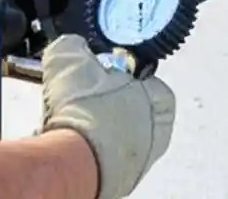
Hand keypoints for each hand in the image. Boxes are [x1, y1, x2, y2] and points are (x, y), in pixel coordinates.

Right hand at [41, 35, 174, 198]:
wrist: (72, 162)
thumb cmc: (85, 111)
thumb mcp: (70, 58)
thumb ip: (74, 47)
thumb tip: (70, 45)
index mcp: (160, 100)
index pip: (146, 80)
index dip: (117, 73)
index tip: (95, 74)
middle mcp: (156, 134)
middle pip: (129, 110)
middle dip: (103, 104)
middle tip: (78, 101)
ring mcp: (139, 161)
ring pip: (113, 137)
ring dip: (92, 129)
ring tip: (69, 124)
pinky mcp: (117, 181)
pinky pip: (100, 160)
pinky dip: (84, 152)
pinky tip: (68, 146)